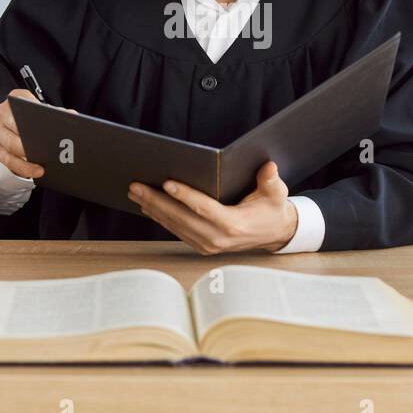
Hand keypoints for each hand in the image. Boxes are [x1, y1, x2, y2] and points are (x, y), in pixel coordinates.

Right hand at [0, 89, 75, 179]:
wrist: (15, 125)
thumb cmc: (33, 117)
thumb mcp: (44, 110)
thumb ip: (56, 112)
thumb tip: (72, 116)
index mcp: (15, 98)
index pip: (22, 100)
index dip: (34, 109)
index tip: (47, 119)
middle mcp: (2, 113)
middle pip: (14, 125)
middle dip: (28, 137)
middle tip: (45, 147)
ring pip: (10, 146)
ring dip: (26, 158)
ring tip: (42, 167)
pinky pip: (9, 160)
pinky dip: (23, 168)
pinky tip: (37, 172)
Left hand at [126, 160, 298, 254]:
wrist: (273, 234)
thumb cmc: (272, 209)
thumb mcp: (276, 194)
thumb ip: (272, 181)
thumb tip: (270, 167)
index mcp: (233, 224)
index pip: (204, 208)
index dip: (184, 195)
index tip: (167, 182)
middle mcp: (217, 238)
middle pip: (181, 218)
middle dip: (156, 200)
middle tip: (136, 185)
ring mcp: (207, 245)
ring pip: (174, 225)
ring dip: (153, 208)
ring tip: (135, 192)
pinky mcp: (201, 246)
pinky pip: (176, 230)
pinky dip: (160, 217)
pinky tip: (147, 204)